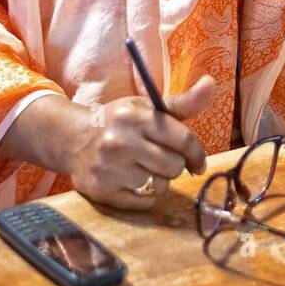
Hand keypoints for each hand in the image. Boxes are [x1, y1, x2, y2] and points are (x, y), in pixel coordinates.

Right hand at [67, 76, 214, 209]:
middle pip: (174, 166)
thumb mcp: (149, 107)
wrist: (73, 139)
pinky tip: (133, 181)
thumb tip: (211, 83)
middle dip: (174, 165)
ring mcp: (110, 168)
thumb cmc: (120, 122)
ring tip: (144, 168)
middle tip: (161, 160)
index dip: (196, 154)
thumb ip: (184, 102)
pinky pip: (144, 202)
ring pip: (160, 185)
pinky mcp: (102, 191)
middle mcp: (121, 142)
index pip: (183, 139)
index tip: (197, 162)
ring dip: (159, 180)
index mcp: (135, 117)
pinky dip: (145, 195)